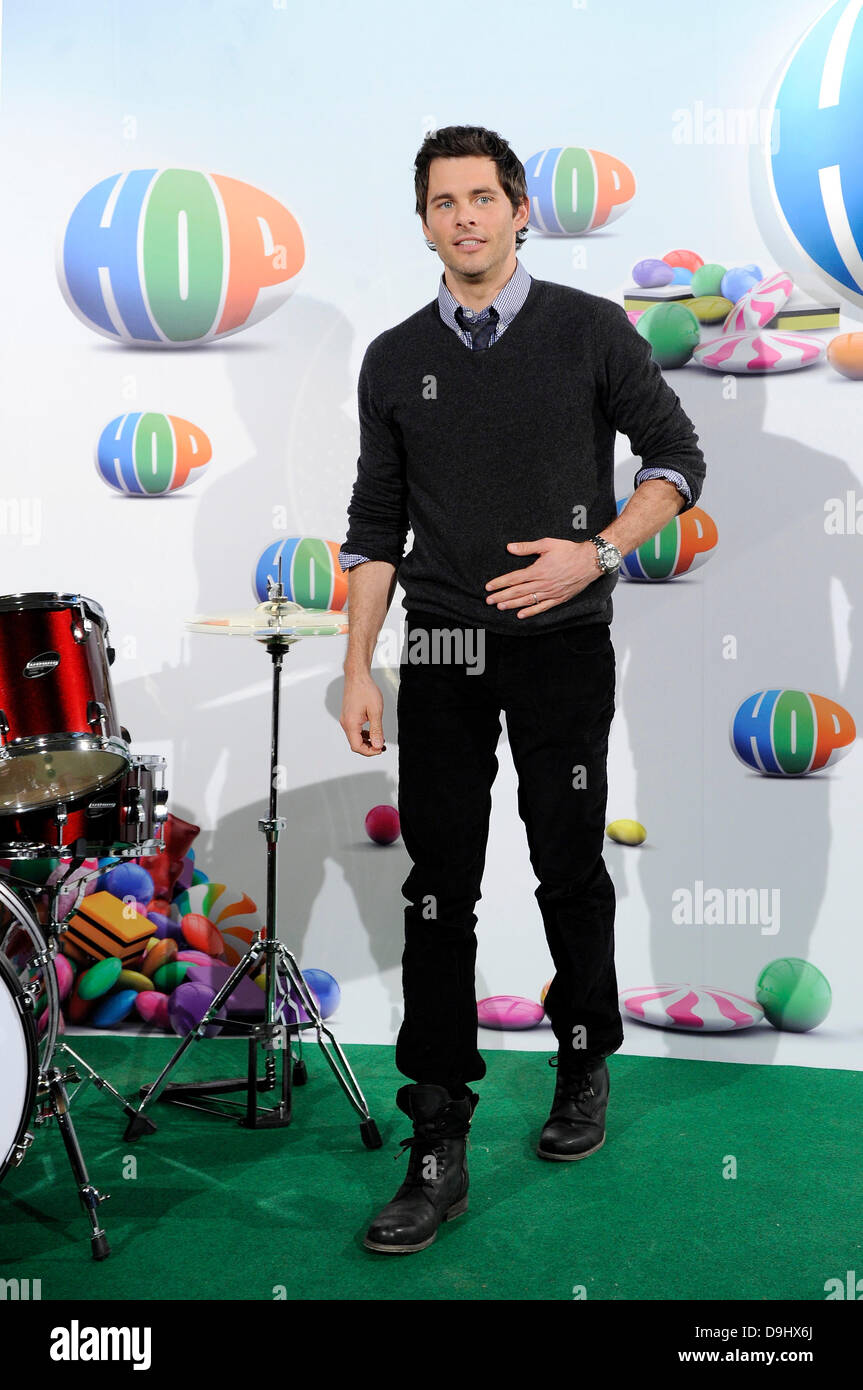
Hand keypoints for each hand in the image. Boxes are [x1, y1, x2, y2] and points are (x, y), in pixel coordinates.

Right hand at [340, 671, 386, 754]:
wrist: (357, 676)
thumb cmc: (365, 689)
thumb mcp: (375, 711)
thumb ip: (376, 730)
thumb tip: (377, 745)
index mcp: (351, 723)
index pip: (357, 746)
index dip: (369, 751)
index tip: (380, 749)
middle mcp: (345, 723)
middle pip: (355, 744)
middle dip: (369, 748)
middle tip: (381, 746)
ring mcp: (345, 719)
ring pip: (354, 737)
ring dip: (366, 741)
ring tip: (378, 739)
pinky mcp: (348, 716)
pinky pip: (354, 730)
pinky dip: (363, 734)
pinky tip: (372, 731)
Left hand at [485, 538, 600, 617]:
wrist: (590, 561)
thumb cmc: (569, 551)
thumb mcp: (547, 544)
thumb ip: (527, 547)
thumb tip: (510, 547)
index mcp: (538, 570)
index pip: (514, 578)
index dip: (500, 583)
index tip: (488, 587)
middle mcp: (543, 583)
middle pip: (517, 591)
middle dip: (501, 596)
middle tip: (488, 600)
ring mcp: (551, 593)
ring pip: (527, 600)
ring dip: (512, 604)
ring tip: (500, 607)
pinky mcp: (559, 598)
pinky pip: (542, 607)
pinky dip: (531, 612)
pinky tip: (520, 615)